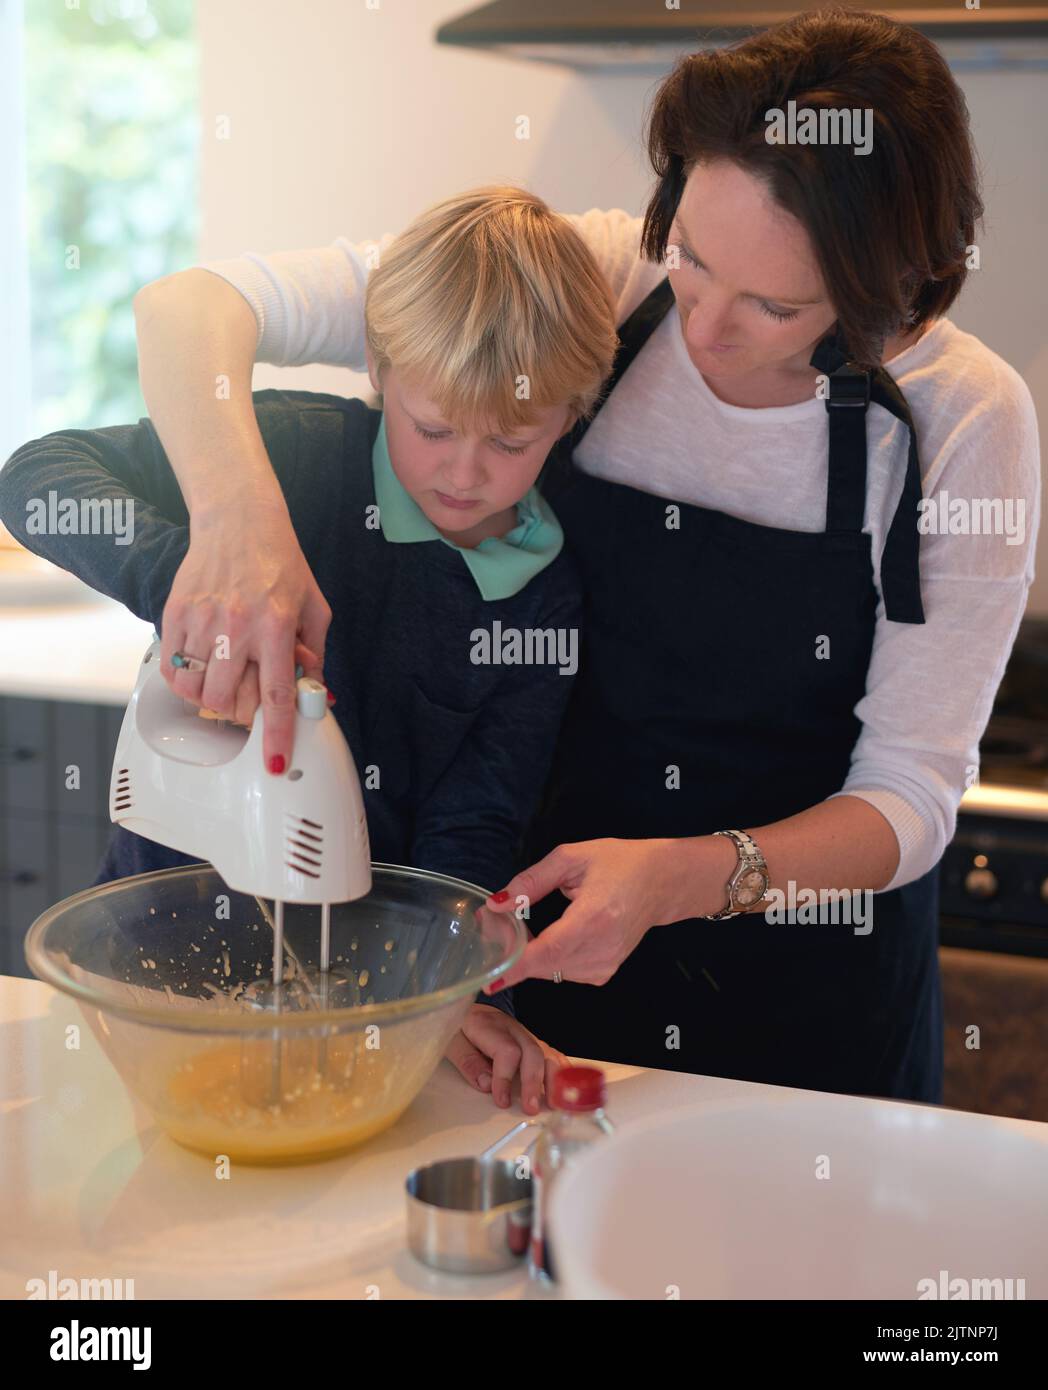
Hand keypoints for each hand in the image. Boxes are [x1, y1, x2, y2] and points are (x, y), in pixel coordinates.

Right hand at [159, 508, 331, 769]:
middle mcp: (237, 625)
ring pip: (194, 690)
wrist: (240, 521)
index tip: (275, 762)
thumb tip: (318, 697)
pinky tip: (199, 669)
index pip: (276, 695)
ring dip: (207, 699)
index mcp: (277, 626)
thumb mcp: (314, 608)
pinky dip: (184, 680)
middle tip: (244, 701)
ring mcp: (202, 619)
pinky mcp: (176, 612)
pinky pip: (171, 667)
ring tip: (220, 684)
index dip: (276, 735)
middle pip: (225, 701)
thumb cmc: (281, 564)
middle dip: (236, 713)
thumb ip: (315, 656)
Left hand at [443, 1004, 570, 1114]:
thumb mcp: (452, 1043)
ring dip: (552, 1080)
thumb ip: (468, 1062)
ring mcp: (527, 1035)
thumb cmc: (461, 1030)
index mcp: (487, 1026)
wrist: (473, 1011)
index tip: (502, 1101)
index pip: (506, 1051)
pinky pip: (553, 1055)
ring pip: (547, 1054)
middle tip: (530, 1108)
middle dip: (533, 1082)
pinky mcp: (536, 1043)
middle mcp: (512, 1029)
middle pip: (532, 1052)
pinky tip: (564, 1090)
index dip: (506, 1078)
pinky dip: (562, 1073)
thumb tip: (487, 1084)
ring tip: (553, 1104)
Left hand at [480, 838, 690, 990]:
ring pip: (552, 972)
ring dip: (531, 957)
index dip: (517, 965)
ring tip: (524, 931)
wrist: (661, 882)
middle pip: (546, 965)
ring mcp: (607, 963)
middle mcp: (603, 946)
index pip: (550, 950)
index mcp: (595, 915)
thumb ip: (531, 881)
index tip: (490, 975)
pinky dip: (549, 961)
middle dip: (514, 954)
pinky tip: (550, 939)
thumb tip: (496, 904)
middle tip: (494, 931)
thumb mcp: (571, 858)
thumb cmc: (619, 864)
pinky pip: (564, 973)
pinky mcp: (606, 972)